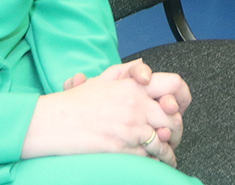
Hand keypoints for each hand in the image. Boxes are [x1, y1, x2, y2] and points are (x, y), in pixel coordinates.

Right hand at [23, 63, 187, 166]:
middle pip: (173, 117)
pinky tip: (156, 164)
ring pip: (164, 140)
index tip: (177, 108)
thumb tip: (144, 70)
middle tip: (174, 136)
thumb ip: (126, 73)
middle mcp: (136, 104)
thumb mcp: (102, 79)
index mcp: (132, 85)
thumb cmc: (75, 103)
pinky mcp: (123, 148)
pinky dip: (155, 161)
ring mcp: (131, 127)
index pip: (173, 85)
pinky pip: (149, 157)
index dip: (180, 98)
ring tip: (168, 155)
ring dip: (169, 150)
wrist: (54, 123)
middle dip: (176, 129)